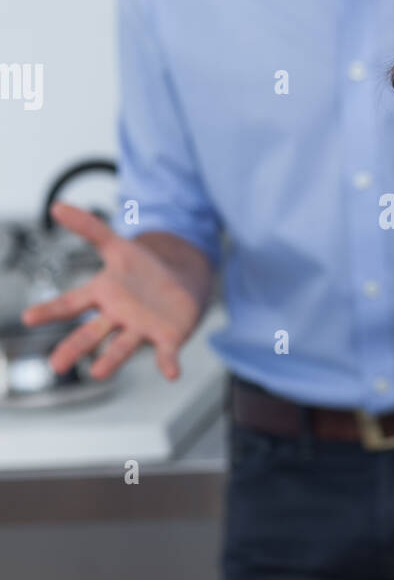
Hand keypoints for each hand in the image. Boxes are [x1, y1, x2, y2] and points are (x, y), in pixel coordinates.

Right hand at [20, 201, 199, 380]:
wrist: (180, 283)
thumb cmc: (142, 271)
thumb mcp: (116, 245)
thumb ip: (89, 228)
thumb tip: (56, 206)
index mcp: (102, 296)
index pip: (71, 304)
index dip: (50, 310)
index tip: (28, 318)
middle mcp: (117, 317)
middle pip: (91, 334)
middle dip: (74, 348)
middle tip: (56, 366)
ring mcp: (141, 329)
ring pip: (124, 347)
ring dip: (112, 359)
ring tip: (98, 373)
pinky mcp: (167, 338)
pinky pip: (166, 353)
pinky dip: (168, 364)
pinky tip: (172, 373)